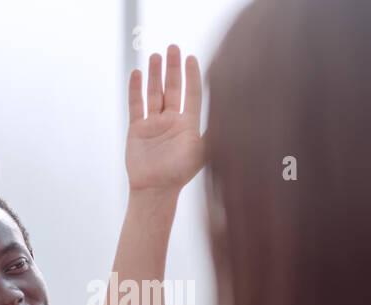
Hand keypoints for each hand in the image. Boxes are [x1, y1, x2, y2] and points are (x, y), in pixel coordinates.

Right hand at [126, 44, 202, 193]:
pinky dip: (135, 89)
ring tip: (154, 55)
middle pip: (172, 88)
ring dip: (154, 74)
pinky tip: (136, 73)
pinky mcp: (137, 129)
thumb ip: (216, 132)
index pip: (191, 94)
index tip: (191, 57)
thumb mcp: (203, 152)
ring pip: (154, 93)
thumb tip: (235, 116)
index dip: (191, 75)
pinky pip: (136, 105)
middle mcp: (171, 121)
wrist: (155, 190)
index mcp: (188, 125)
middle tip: (173, 47)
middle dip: (172, 68)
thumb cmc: (180, 174)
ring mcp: (153, 124)